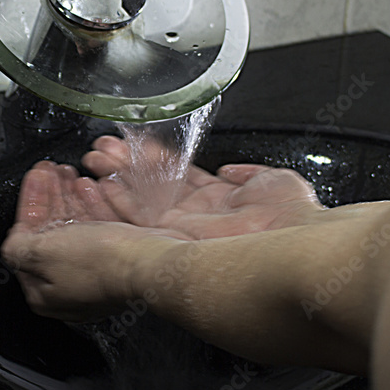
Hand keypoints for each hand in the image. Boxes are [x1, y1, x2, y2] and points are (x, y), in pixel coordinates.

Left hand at [1, 161, 183, 320]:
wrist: (151, 263)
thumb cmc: (101, 262)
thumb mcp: (42, 251)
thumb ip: (17, 247)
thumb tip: (14, 242)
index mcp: (43, 293)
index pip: (26, 241)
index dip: (30, 203)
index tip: (36, 177)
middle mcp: (68, 288)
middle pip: (50, 233)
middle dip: (51, 196)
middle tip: (51, 170)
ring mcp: (94, 275)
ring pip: (75, 228)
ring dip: (70, 196)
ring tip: (69, 173)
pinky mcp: (118, 262)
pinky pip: (99, 230)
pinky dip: (92, 206)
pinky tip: (90, 186)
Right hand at [82, 135, 325, 237]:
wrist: (295, 242)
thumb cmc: (293, 215)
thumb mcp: (270, 180)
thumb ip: (245, 173)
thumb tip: (229, 169)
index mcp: (220, 201)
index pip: (179, 178)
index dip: (154, 161)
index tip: (132, 146)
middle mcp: (197, 217)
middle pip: (153, 188)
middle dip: (126, 167)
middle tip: (102, 151)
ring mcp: (182, 229)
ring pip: (140, 201)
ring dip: (115, 178)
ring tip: (94, 159)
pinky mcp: (171, 239)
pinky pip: (137, 217)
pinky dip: (115, 201)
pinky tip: (97, 184)